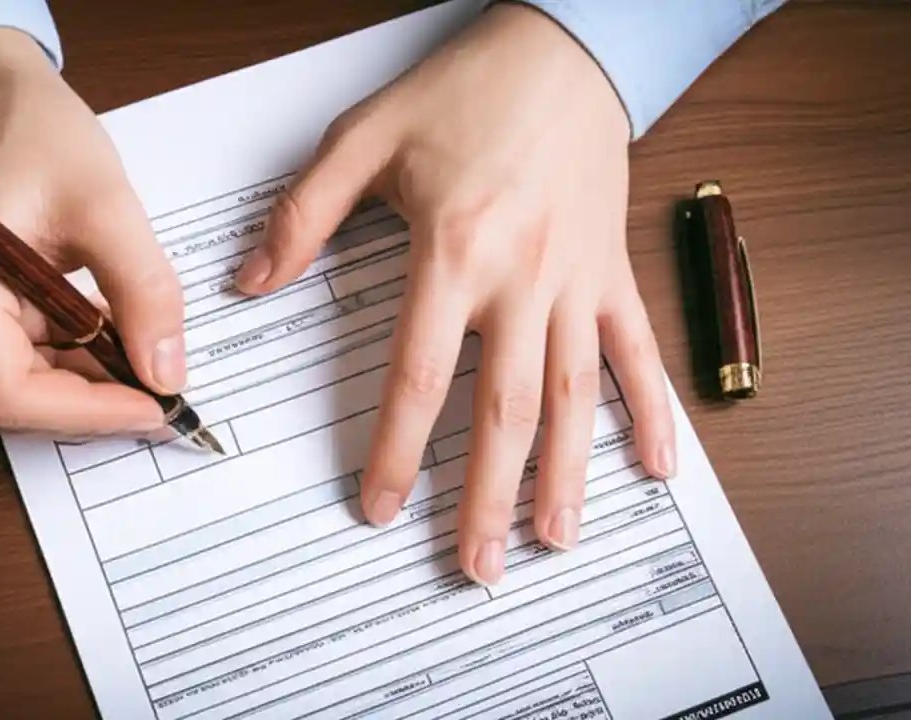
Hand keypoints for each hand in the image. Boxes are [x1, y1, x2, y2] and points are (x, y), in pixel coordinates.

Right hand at [0, 29, 184, 435]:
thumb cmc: (35, 131)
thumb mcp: (107, 207)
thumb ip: (144, 293)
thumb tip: (167, 374)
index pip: (10, 392)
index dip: (91, 410)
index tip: (157, 405)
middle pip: (13, 396)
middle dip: (94, 397)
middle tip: (164, 389)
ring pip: (19, 383)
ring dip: (87, 377)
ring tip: (146, 353)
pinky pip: (17, 356)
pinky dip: (71, 354)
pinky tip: (112, 331)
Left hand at [236, 5, 674, 584]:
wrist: (562, 49)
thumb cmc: (466, 89)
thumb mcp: (365, 137)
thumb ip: (305, 214)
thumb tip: (253, 281)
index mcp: (455, 252)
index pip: (420, 376)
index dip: (396, 449)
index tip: (379, 505)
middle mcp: (523, 279)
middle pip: (503, 409)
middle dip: (487, 495)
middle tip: (476, 565)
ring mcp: (577, 282)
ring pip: (574, 396)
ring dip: (566, 475)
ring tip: (556, 541)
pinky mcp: (612, 273)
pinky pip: (635, 352)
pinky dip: (651, 410)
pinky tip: (657, 467)